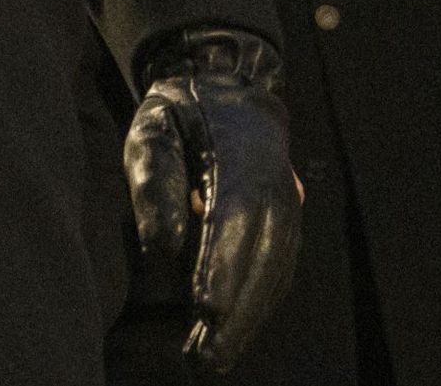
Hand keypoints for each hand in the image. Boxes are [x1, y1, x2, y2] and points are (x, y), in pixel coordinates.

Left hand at [126, 30, 299, 372]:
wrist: (225, 83)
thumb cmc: (177, 113)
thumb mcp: (150, 130)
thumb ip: (153, 184)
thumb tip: (162, 248)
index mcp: (239, 155)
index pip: (234, 219)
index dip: (222, 268)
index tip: (204, 311)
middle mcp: (274, 182)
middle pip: (264, 256)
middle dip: (238, 311)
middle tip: (206, 357)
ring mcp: (289, 200)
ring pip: (278, 269)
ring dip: (251, 316)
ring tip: (217, 355)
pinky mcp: (290, 216)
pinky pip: (282, 265)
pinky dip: (262, 300)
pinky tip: (238, 327)